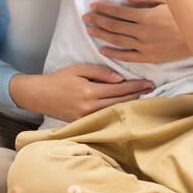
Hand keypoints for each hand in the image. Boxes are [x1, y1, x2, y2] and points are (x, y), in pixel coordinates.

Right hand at [11, 65, 153, 123]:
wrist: (40, 95)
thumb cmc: (59, 79)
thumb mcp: (78, 69)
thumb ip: (99, 72)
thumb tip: (119, 78)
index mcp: (89, 92)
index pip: (119, 89)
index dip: (135, 85)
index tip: (148, 82)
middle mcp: (89, 107)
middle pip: (120, 102)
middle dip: (137, 95)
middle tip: (152, 89)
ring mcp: (86, 118)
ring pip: (114, 111)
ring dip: (130, 105)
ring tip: (143, 98)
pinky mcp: (83, 123)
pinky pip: (104, 117)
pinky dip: (117, 112)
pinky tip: (126, 108)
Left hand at [83, 0, 190, 63]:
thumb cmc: (183, 15)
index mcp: (146, 16)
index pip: (119, 11)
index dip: (104, 8)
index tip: (93, 5)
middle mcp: (143, 32)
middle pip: (114, 26)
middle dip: (98, 20)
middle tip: (85, 16)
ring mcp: (145, 46)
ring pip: (117, 41)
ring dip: (102, 34)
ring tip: (89, 30)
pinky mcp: (149, 58)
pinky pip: (127, 57)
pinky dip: (114, 54)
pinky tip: (102, 50)